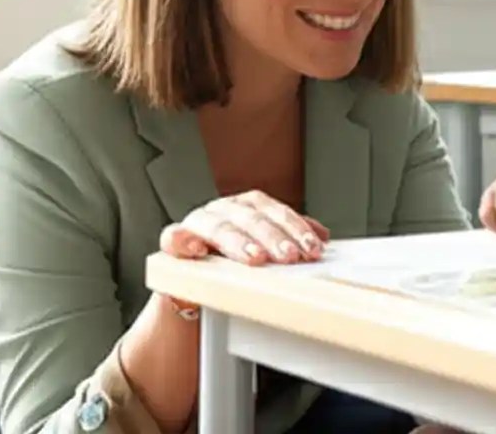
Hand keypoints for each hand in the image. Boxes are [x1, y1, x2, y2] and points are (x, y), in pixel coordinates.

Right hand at [159, 189, 330, 265]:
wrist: (197, 288)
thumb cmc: (233, 264)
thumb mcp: (265, 249)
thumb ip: (288, 239)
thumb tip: (322, 235)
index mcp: (247, 208)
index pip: (275, 211)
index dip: (295, 228)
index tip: (313, 247)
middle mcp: (224, 210)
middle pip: (250, 218)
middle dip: (273, 237)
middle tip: (290, 256)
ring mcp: (198, 224)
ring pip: (219, 225)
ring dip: (238, 241)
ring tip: (255, 258)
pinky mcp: (174, 242)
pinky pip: (174, 237)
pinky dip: (184, 241)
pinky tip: (198, 251)